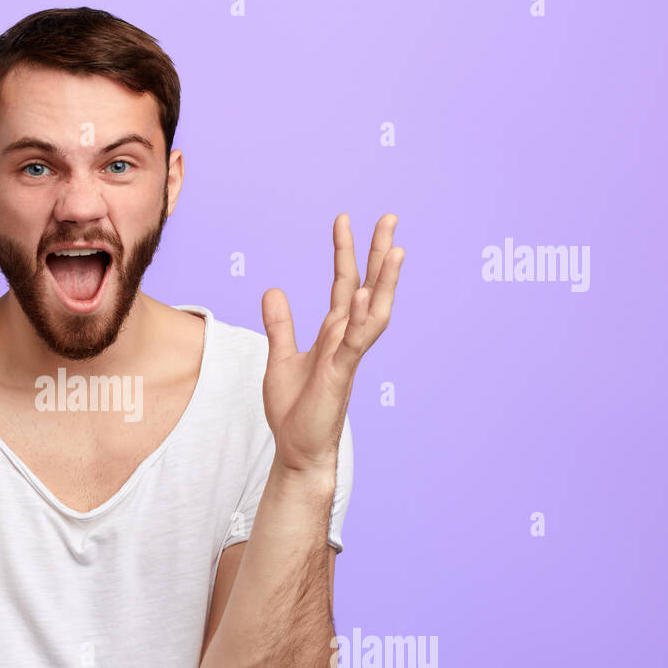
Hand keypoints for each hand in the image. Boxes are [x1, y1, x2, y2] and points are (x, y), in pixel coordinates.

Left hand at [261, 213, 403, 472]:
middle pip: (367, 288)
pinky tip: (368, 292)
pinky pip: (356, 341)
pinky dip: (363, 318)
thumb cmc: (294, 410)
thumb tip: (273, 290)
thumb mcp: (279, 358)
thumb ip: (280, 324)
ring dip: (385, 281)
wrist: (298, 450)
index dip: (343, 252)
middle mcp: (345, 340)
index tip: (344, 219)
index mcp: (332, 334)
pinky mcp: (342, 374)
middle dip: (377, 254)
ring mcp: (347, 356)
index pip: (343, 285)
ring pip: (373, 311)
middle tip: (390, 217)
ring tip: (395, 247)